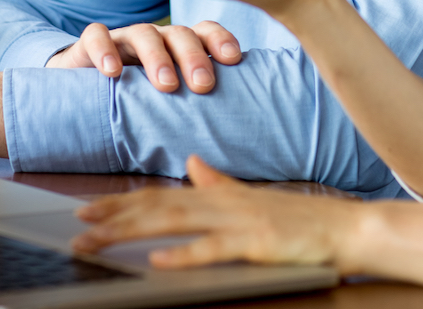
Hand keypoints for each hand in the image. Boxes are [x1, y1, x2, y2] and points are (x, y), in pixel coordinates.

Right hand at [45, 20, 241, 92]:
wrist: (78, 90)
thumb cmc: (134, 98)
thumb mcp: (164, 101)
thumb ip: (190, 108)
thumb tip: (226, 141)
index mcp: (178, 47)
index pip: (204, 32)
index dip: (220, 40)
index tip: (233, 60)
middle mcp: (155, 38)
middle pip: (180, 34)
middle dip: (194, 57)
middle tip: (203, 85)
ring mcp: (123, 39)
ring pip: (144, 34)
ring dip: (157, 57)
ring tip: (166, 85)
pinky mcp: (87, 45)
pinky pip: (96, 36)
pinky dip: (105, 49)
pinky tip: (111, 71)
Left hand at [73, 155, 361, 269]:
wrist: (346, 228)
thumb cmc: (301, 220)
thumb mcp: (253, 196)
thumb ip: (219, 182)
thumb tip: (193, 163)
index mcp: (218, 194)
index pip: (160, 196)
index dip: (122, 202)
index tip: (88, 211)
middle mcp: (223, 202)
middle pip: (158, 207)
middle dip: (114, 217)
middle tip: (77, 228)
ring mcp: (238, 220)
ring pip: (174, 223)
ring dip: (130, 232)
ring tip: (97, 243)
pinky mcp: (256, 242)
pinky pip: (213, 248)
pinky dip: (183, 255)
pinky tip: (156, 260)